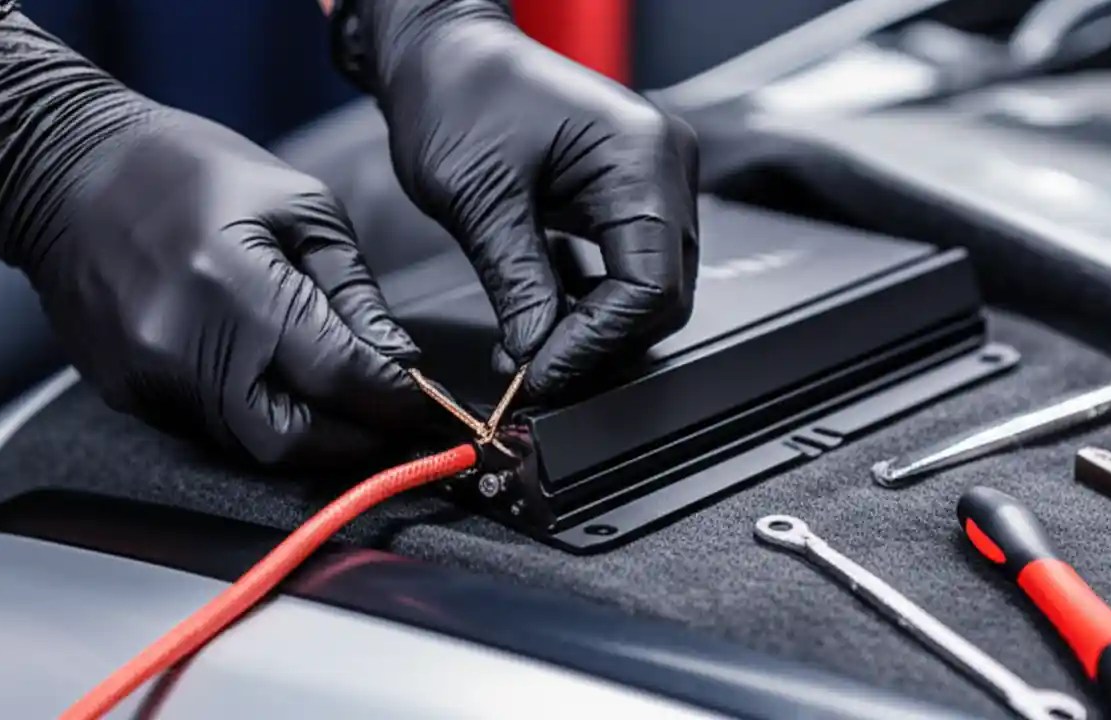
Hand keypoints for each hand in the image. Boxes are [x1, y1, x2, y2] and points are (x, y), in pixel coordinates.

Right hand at [0, 12, 425, 466]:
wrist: (63, 168)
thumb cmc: (189, 170)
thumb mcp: (298, 204)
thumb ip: (354, 289)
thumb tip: (399, 359)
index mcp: (237, 286)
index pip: (339, 378)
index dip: (394, 400)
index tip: (425, 403)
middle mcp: (187, 346)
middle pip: (294, 441)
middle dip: (357, 442)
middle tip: (392, 423)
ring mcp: (151, 377)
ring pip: (251, 447)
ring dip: (310, 437)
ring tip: (345, 408)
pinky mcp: (128, 393)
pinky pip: (211, 430)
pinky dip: (258, 419)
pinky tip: (280, 388)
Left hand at [352, 0, 699, 397]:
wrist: (446, 51)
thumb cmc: (459, 93)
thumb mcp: (479, 198)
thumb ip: (517, 283)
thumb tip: (536, 355)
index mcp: (641, 158)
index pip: (650, 286)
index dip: (597, 342)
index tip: (543, 373)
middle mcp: (664, 167)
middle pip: (663, 293)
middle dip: (599, 341)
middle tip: (536, 371)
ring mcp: (653, 180)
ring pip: (650, 286)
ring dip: (595, 326)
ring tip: (532, 347)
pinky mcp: (630, 193)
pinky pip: (630, 264)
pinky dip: (591, 299)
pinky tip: (545, 313)